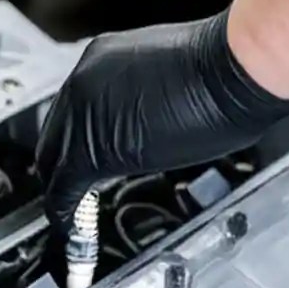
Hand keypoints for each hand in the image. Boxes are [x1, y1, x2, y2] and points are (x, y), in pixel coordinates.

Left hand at [35, 10, 288, 232]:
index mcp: (104, 58)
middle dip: (63, 166)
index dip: (79, 139)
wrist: (234, 67)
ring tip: (75, 216)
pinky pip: (64, 188)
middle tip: (75, 193)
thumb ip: (147, 99)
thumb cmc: (226, 68)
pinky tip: (74, 229)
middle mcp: (83, 80)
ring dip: (64, 192)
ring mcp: (82, 113)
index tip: (87, 159)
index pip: (75, 108)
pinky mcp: (92, 148)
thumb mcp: (172, 77)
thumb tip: (149, 122)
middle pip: (55, 135)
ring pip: (55, 162)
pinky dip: (66, 213)